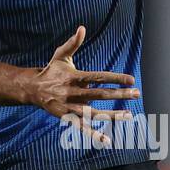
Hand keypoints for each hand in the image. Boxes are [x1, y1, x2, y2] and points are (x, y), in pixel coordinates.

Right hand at [29, 25, 139, 145]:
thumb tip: (82, 28)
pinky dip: (94, 135)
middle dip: (119, 95)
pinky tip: (107, 141)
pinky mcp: (67, 118)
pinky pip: (82, 128)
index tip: (131, 79)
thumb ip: (73, 43)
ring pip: (94, 113)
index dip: (115, 78)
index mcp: (74, 77)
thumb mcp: (60, 56)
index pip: (98, 77)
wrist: (32, 89)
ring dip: (112, 115)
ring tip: (129, 115)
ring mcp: (71, 107)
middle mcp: (73, 93)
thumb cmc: (51, 71)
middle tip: (136, 94)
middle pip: (100, 94)